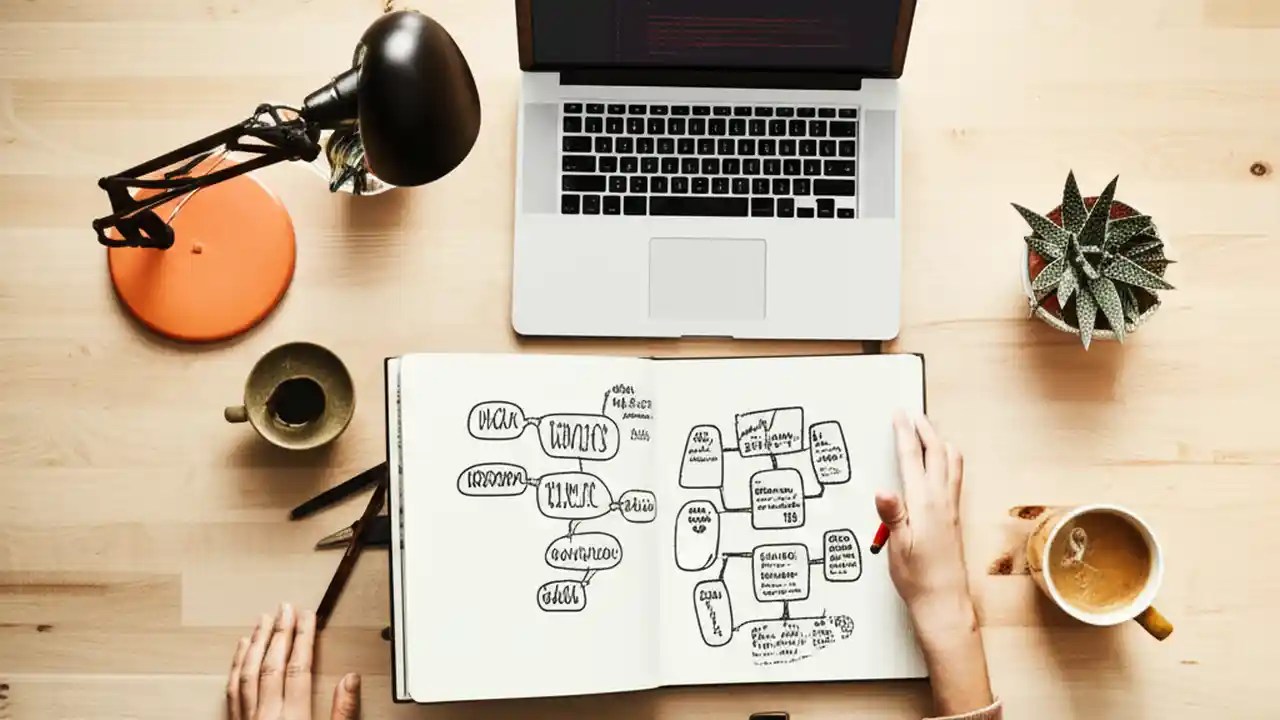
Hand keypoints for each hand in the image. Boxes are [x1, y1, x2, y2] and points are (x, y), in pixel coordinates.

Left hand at [227, 603, 360, 719]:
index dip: (303, 638)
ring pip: (249, 674)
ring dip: (256, 644)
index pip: (299, 668)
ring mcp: (248, 719)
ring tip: (262, 621)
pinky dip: (237, 667)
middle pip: (272, 665)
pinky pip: (232, 690)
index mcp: (294, 718)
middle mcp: (267, 715)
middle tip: (285, 609)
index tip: (307, 617)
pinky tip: (241, 650)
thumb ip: (342, 712)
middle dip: (280, 633)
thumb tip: (351, 680)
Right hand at [876, 412, 993, 715]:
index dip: (905, 433)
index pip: (914, 459)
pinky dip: (947, 458)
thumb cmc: (918, 578)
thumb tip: (883, 491)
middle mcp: (942, 501)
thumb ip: (891, 515)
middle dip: (925, 429)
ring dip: (939, 441)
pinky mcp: (955, 516)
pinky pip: (955, 476)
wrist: (944, 602)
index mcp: (924, 504)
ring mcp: (951, 507)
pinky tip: (941, 462)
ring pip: (951, 462)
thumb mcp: (896, 547)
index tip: (900, 415)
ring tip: (928, 430)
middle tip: (913, 414)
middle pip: (937, 453)